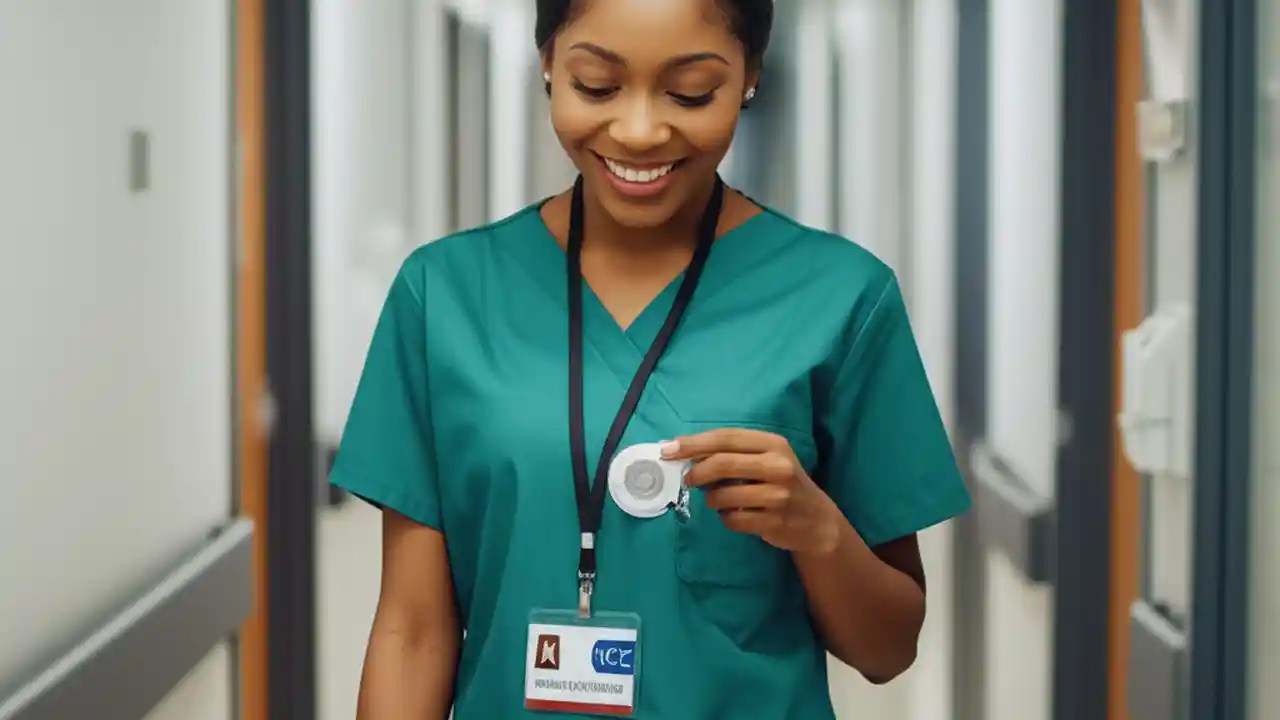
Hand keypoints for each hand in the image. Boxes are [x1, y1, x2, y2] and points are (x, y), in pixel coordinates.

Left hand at [662, 428, 842, 554]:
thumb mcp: (766, 459)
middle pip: (723, 464)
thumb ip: (732, 453)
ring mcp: (778, 495)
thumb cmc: (782, 483)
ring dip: (713, 499)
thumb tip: (684, 451)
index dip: (694, 443)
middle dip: (697, 471)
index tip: (668, 449)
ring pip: (724, 496)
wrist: (816, 520)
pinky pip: (733, 520)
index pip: (726, 438)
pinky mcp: (774, 522)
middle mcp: (779, 466)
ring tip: (720, 500)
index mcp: (774, 444)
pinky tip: (736, 514)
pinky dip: (726, 518)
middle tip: (686, 479)